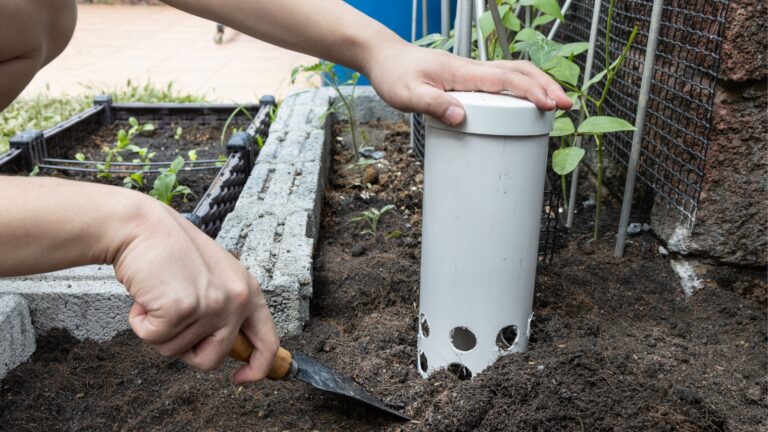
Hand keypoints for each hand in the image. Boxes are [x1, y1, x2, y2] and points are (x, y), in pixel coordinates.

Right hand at [113, 196, 277, 383]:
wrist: (141, 227)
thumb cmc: (171, 252)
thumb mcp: (215, 278)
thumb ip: (225, 309)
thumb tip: (226, 348)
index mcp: (249, 291)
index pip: (267, 343)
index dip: (257, 369)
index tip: (240, 379)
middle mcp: (237, 299)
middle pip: (212, 359)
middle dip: (185, 348)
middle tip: (172, 317)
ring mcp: (211, 304)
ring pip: (175, 350)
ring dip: (158, 329)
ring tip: (159, 294)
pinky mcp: (182, 308)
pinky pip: (153, 338)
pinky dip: (140, 323)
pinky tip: (145, 296)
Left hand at [365, 43, 572, 125]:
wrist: (385, 58)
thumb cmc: (394, 75)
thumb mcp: (407, 95)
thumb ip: (433, 104)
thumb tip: (461, 117)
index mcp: (463, 72)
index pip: (505, 80)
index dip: (530, 92)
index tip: (550, 104)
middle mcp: (472, 69)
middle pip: (519, 71)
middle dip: (545, 86)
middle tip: (566, 104)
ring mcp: (471, 72)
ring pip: (513, 72)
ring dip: (537, 83)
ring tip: (555, 101)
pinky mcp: (468, 78)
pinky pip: (501, 79)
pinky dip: (521, 86)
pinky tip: (524, 100)